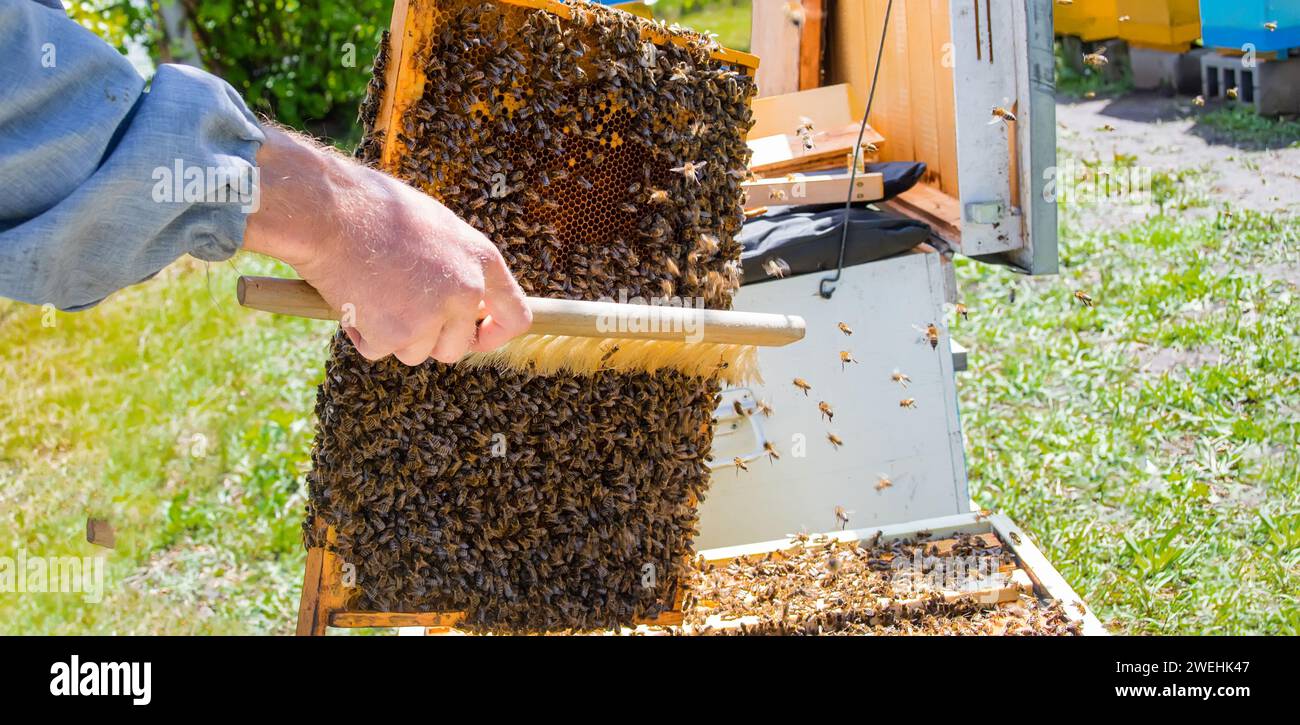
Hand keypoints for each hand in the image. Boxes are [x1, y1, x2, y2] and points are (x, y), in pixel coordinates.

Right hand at [243, 127, 530, 364]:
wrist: (329, 210)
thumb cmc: (374, 208)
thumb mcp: (435, 227)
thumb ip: (456, 265)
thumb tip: (464, 306)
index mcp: (481, 259)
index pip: (516, 314)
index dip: (495, 333)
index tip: (477, 336)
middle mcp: (465, 291)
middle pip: (457, 346)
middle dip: (429, 340)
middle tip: (398, 313)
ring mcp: (433, 315)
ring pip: (416, 352)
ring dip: (391, 335)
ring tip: (370, 292)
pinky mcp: (395, 334)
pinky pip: (378, 351)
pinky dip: (361, 334)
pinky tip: (351, 297)